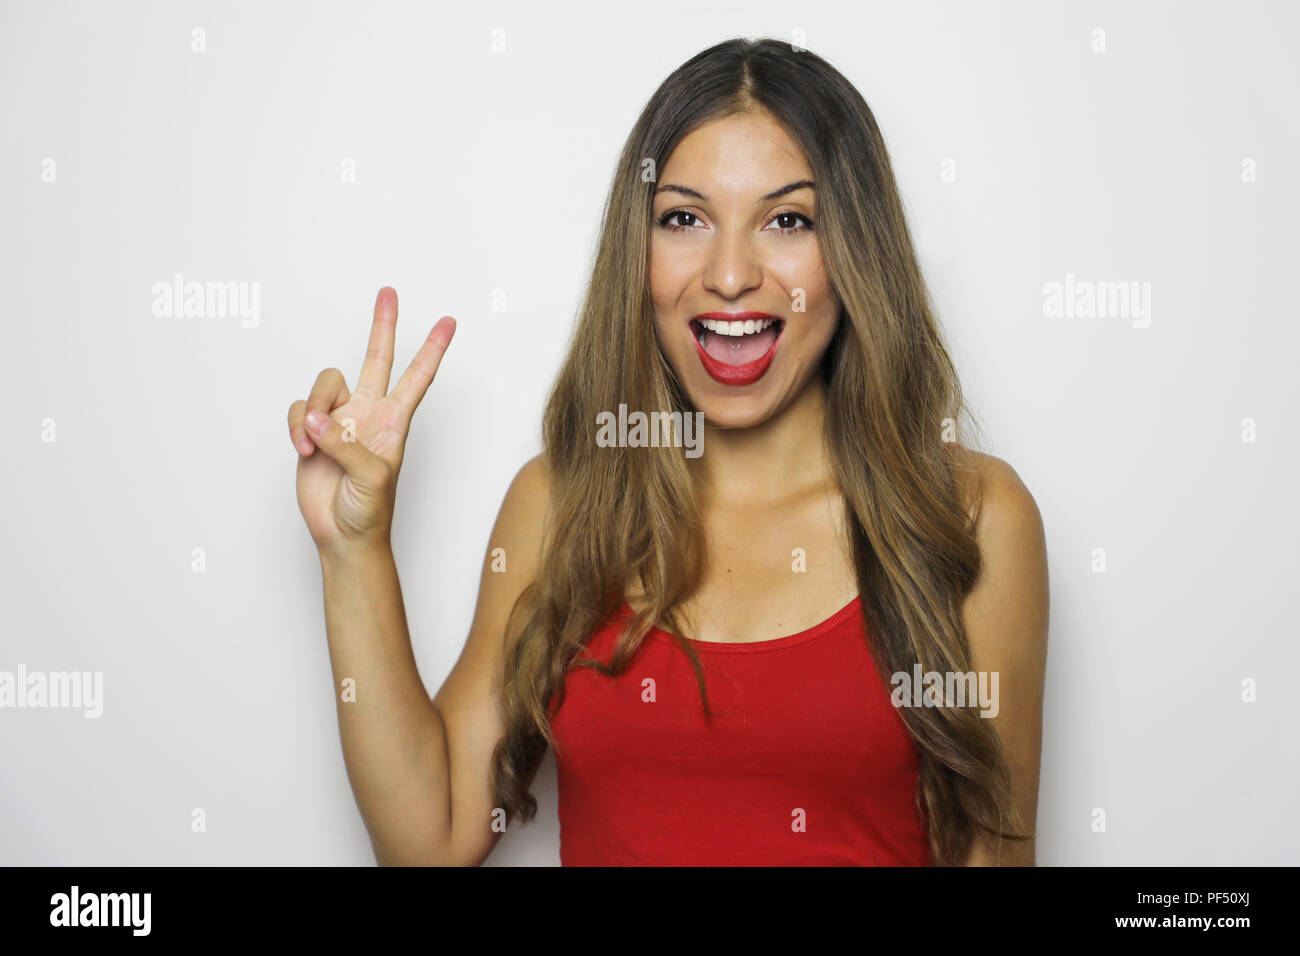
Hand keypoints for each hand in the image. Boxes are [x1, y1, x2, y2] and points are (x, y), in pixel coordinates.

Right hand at [288, 287, 454, 554]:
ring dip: (314, 411)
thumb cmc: (370, 511)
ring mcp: (339, 421)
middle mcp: (368, 413)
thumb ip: (347, 446)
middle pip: (376, 358)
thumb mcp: (373, 478)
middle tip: (389, 293)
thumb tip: (318, 422)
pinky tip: (305, 450)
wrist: (343, 535)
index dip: (433, 350)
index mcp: (395, 421)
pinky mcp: (311, 431)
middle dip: (382, 326)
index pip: (417, 378)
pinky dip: (298, 428)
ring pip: (324, 385)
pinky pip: (299, 411)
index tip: (448, 322)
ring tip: (315, 445)